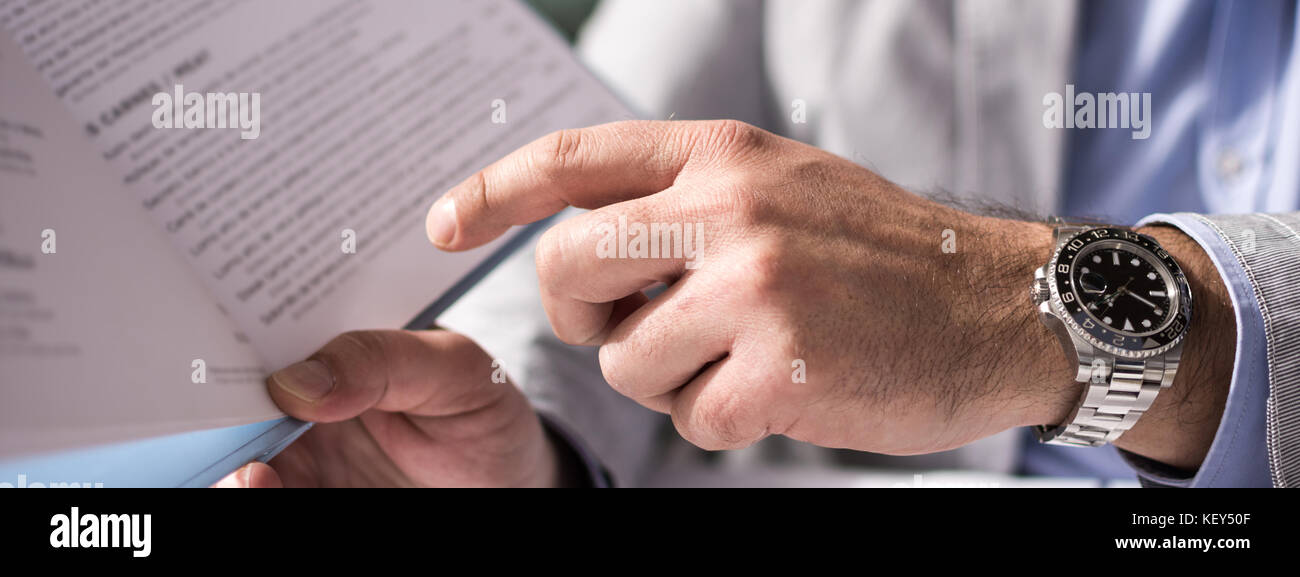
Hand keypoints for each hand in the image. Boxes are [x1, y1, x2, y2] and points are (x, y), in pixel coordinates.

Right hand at [214, 330, 561, 486]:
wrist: (509, 481)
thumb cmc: (481, 408)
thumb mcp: (452, 369)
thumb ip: (383, 360)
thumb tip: (295, 380)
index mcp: (324, 349)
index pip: (256, 333)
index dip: (221, 334)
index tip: (206, 347)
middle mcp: (296, 401)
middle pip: (224, 401)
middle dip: (201, 408)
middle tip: (204, 418)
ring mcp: (297, 454)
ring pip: (233, 458)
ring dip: (222, 464)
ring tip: (248, 472)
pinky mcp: (307, 494)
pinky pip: (265, 494)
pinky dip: (249, 491)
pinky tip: (257, 485)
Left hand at [424, 120, 1075, 454]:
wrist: (998, 305)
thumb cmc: (883, 254)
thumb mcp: (782, 186)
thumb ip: (686, 199)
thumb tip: (583, 242)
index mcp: (723, 154)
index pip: (574, 159)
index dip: (493, 190)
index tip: (443, 225)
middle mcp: (729, 209)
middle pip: (566, 269)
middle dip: (581, 318)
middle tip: (629, 329)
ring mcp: (754, 287)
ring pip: (623, 364)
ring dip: (667, 381)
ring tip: (742, 359)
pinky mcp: (780, 369)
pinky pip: (689, 420)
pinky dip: (721, 421)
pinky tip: (780, 394)